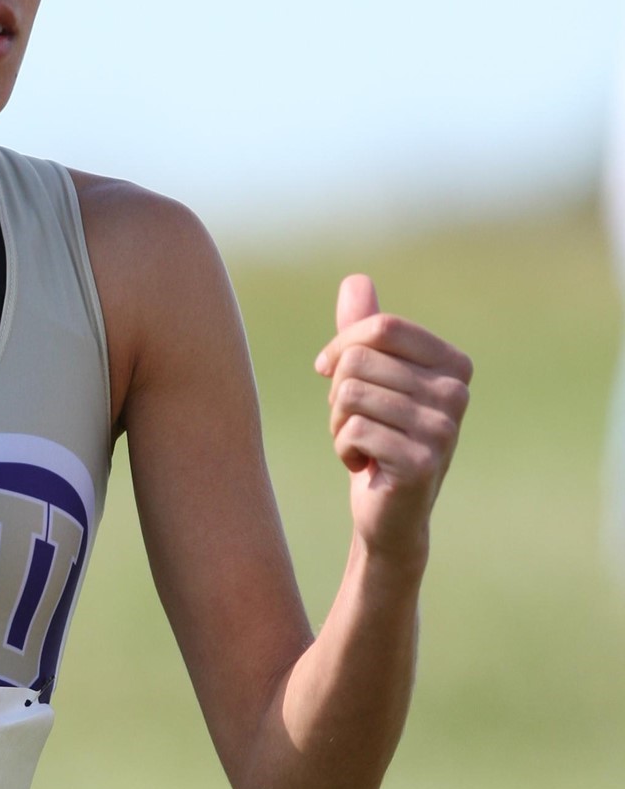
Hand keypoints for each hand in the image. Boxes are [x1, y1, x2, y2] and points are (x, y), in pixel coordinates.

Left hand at [314, 275, 471, 564]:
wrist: (388, 509)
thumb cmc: (379, 433)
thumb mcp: (372, 377)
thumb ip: (364, 329)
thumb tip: (355, 279)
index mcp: (453, 364)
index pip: (379, 327)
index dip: (341, 346)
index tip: (332, 372)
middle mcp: (457, 392)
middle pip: (358, 360)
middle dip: (339, 394)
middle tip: (359, 421)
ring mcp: (444, 428)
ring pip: (349, 394)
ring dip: (339, 423)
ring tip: (364, 443)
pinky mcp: (422, 461)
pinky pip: (352, 430)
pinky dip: (344, 449)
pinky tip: (366, 466)